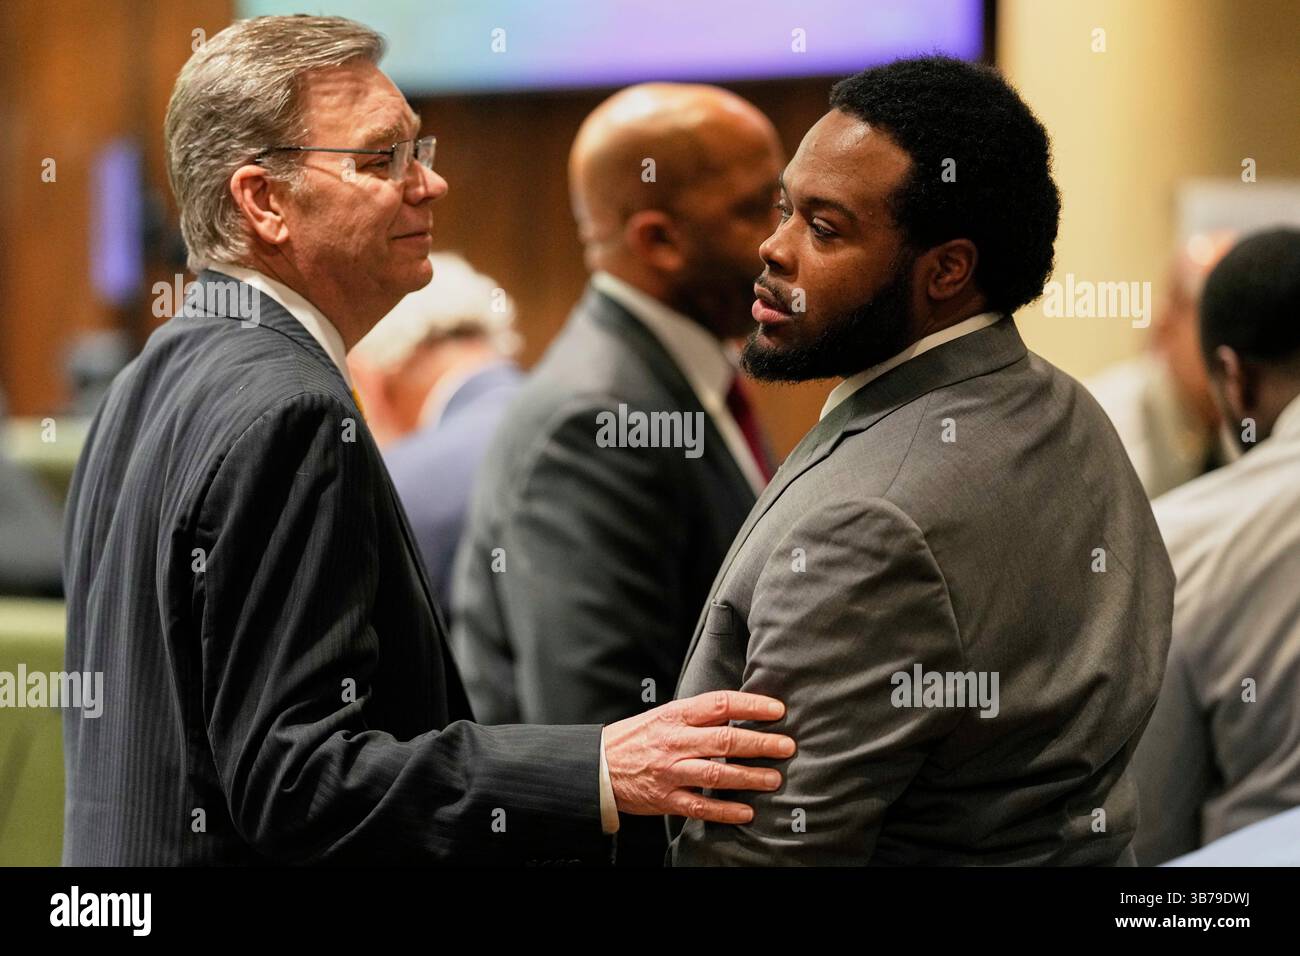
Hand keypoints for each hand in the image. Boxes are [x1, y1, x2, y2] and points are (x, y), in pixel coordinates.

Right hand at [604, 691, 793, 823]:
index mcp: (675, 715)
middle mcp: (674, 742)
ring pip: (716, 774)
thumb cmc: (636, 737)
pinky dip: (725, 810)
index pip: (719, 704)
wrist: (596, 765)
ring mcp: (670, 772)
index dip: (751, 706)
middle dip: (760, 744)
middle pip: (724, 740)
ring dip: (749, 777)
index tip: (777, 710)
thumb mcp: (663, 715)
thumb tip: (738, 711)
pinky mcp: (665, 798)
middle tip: (787, 746)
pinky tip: (746, 812)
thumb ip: (697, 715)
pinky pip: (699, 806)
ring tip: (774, 779)